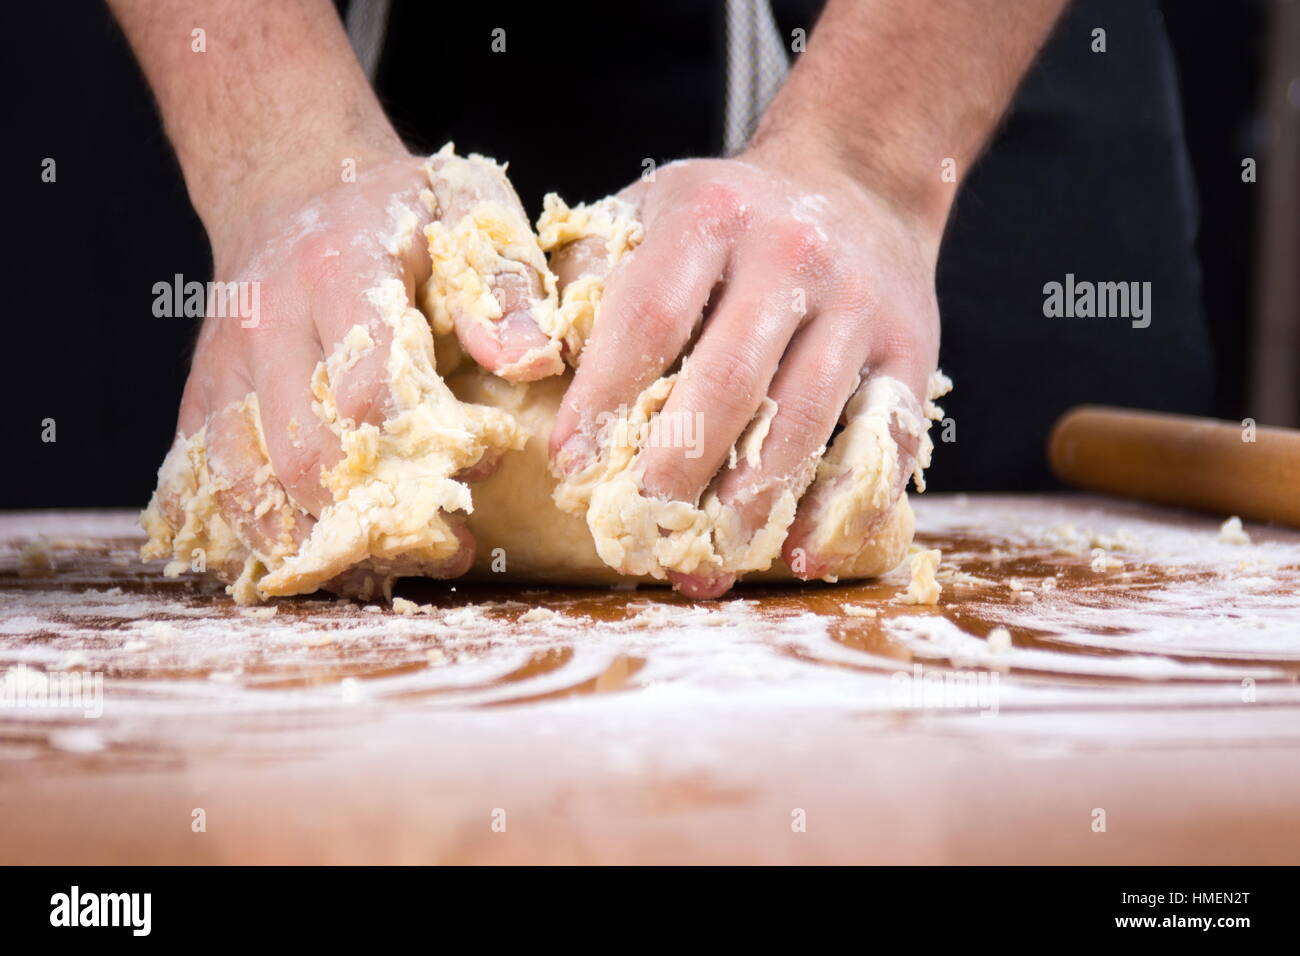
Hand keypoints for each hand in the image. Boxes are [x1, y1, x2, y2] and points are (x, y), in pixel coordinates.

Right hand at [172, 149, 556, 585]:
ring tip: (384, 569)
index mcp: (340, 268)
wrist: (293, 189)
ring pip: (244, 483)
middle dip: (378, 514)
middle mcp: (266, 320)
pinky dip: (254, 539)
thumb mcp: (469, 210)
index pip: (366, 383)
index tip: (481, 462)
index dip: (425, 443)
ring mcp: (223, 364)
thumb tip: (532, 362)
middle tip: (446, 542)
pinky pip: (206, 487)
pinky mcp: (200, 398)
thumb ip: (507, 283)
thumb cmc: (401, 210)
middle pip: (304, 452)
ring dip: (316, 544)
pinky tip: (313, 563)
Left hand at [548, 139, 942, 597]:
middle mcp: (792, 255)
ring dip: (749, 504)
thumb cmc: (727, 218)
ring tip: (705, 565)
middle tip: (637, 530)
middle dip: (676, 468)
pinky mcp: (911, 348)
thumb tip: (519, 364)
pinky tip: (796, 553)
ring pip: (803, 418)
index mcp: (709, 216)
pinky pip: (882, 437)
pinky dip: (840, 504)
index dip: (605, 399)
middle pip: (728, 380)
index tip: (570, 466)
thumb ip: (582, 277)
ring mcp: (859, 304)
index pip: (647, 318)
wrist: (855, 181)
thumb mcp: (648, 212)